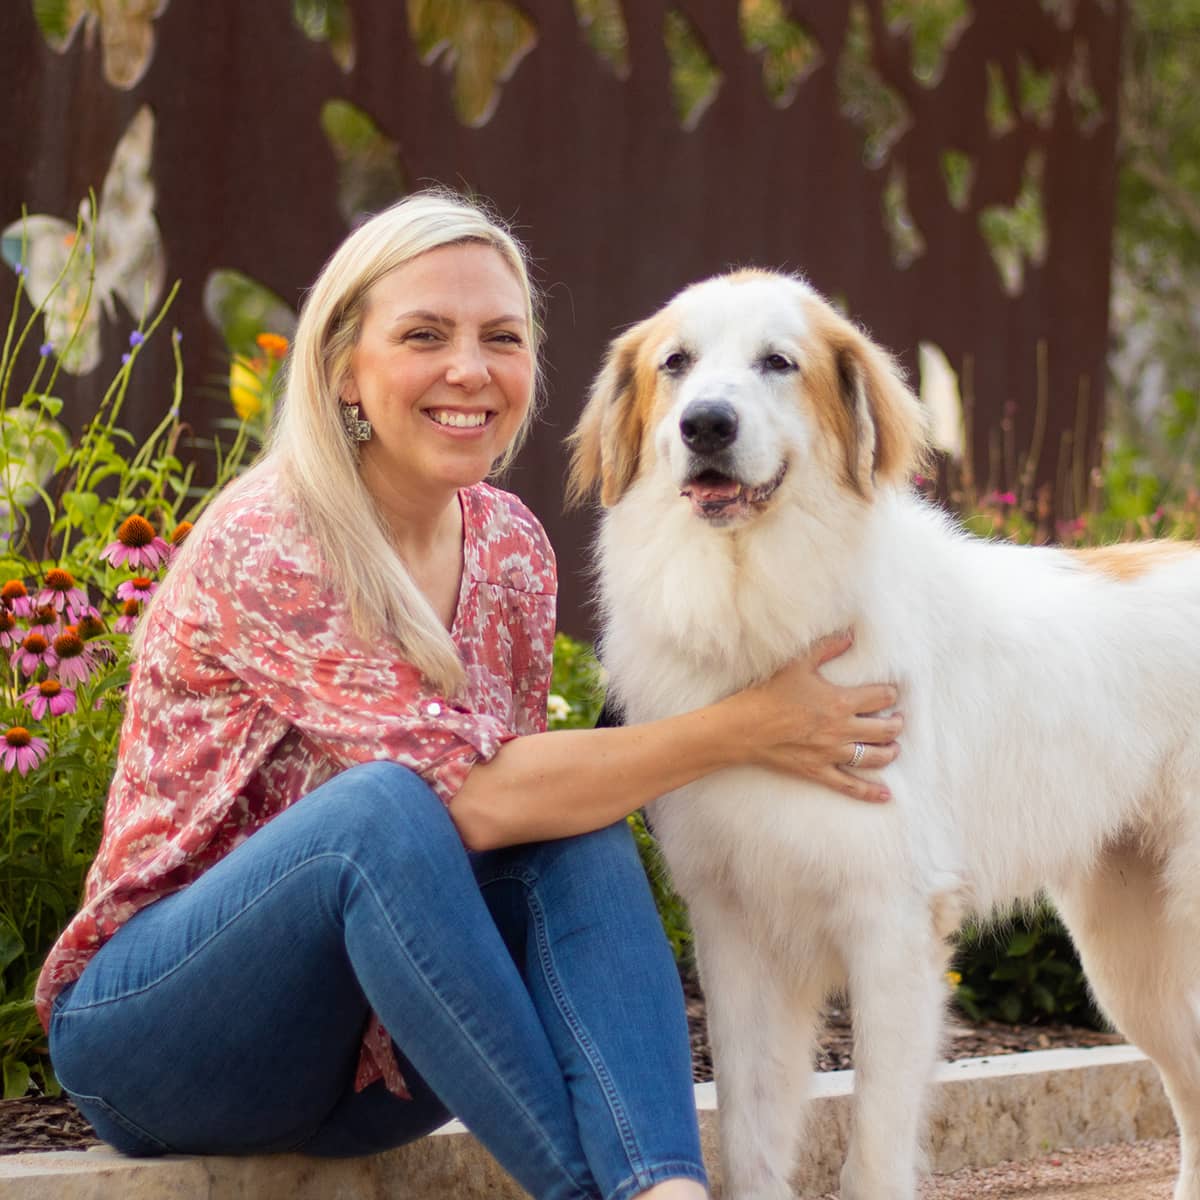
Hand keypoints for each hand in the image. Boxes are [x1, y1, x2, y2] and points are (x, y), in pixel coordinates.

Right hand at [729, 632, 900, 803]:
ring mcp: (832, 753)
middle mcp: (842, 730)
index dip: (891, 694)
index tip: (891, 693)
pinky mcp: (819, 771)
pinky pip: (851, 785)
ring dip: (889, 752)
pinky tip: (886, 796)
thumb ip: (826, 648)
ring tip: (893, 747)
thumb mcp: (797, 663)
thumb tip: (849, 636)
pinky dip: (870, 792)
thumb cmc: (768, 694)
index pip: (881, 697)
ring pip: (875, 757)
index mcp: (841, 701)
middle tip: (897, 720)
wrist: (743, 728)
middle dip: (896, 724)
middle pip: (885, 729)